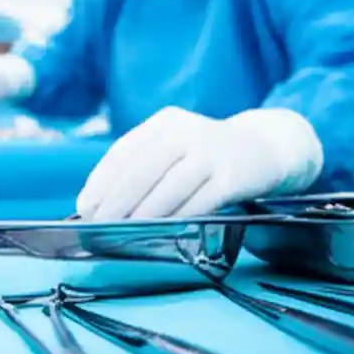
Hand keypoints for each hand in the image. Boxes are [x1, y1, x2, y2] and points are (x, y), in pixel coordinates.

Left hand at [76, 107, 322, 219]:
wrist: (268, 147)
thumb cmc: (210, 155)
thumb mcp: (178, 146)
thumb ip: (146, 164)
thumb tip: (103, 201)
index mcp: (166, 122)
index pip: (125, 151)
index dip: (102, 179)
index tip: (85, 205)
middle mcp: (186, 132)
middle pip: (143, 168)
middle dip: (117, 199)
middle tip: (99, 222)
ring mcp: (211, 152)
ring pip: (169, 187)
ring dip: (143, 213)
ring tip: (124, 230)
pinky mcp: (232, 176)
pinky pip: (199, 201)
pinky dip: (177, 217)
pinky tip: (162, 231)